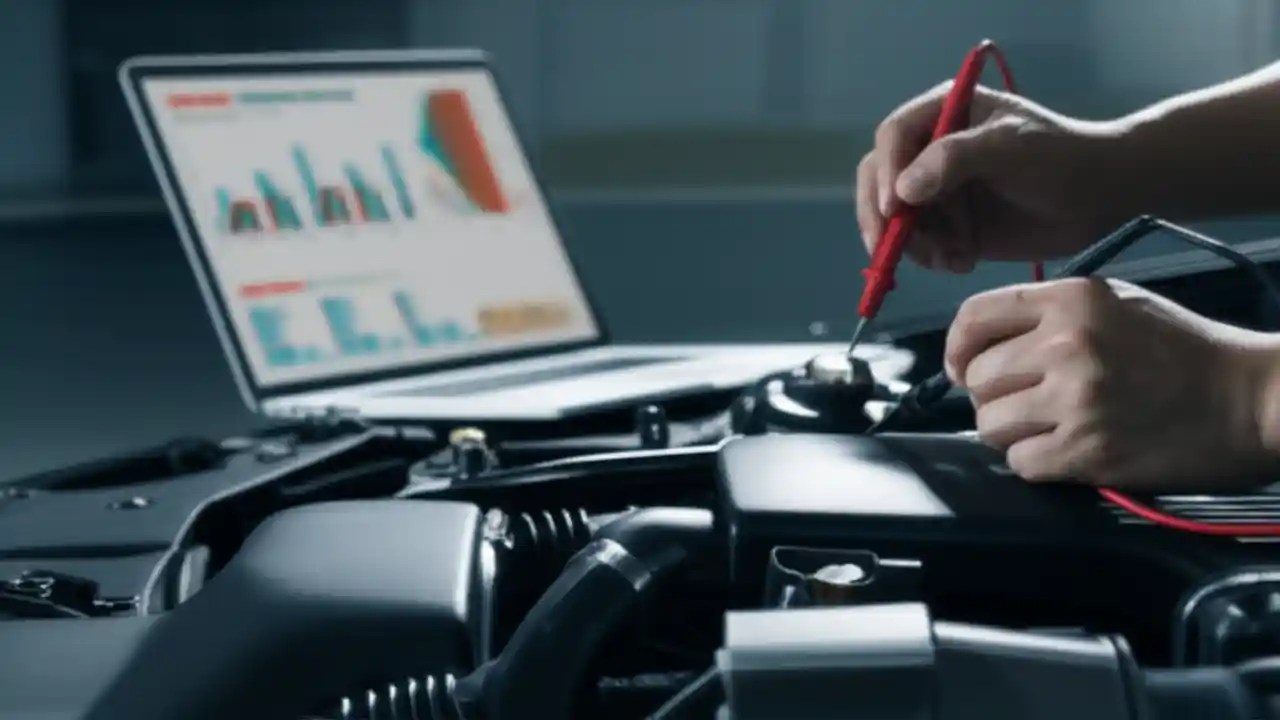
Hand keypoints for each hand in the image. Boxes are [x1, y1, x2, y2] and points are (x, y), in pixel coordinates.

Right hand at [855, 82, 1126, 272]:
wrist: (1100, 197)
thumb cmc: (1060, 158)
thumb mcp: (1009, 148)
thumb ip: (954, 159)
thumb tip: (902, 192)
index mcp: (942, 113)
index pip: (892, 137)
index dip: (887, 172)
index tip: (896, 209)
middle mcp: (930, 149)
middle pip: (880, 179)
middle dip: (884, 217)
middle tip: (892, 249)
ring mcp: (938, 189)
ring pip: (896, 219)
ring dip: (915, 243)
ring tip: (955, 256)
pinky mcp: (949, 225)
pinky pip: (919, 245)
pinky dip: (933, 258)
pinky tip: (964, 262)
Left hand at [946, 278, 1279, 490]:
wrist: (1252, 399)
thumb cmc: (1186, 352)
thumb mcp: (1117, 304)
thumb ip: (1050, 315)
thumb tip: (983, 344)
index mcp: (1071, 301)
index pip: (974, 317)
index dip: (957, 348)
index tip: (962, 368)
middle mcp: (1067, 344)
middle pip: (976, 378)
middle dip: (993, 396)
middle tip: (1027, 403)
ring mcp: (1076, 399)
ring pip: (989, 425)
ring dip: (1011, 433)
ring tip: (1049, 427)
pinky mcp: (1088, 450)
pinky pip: (1021, 462)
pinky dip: (1036, 462)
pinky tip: (1068, 450)